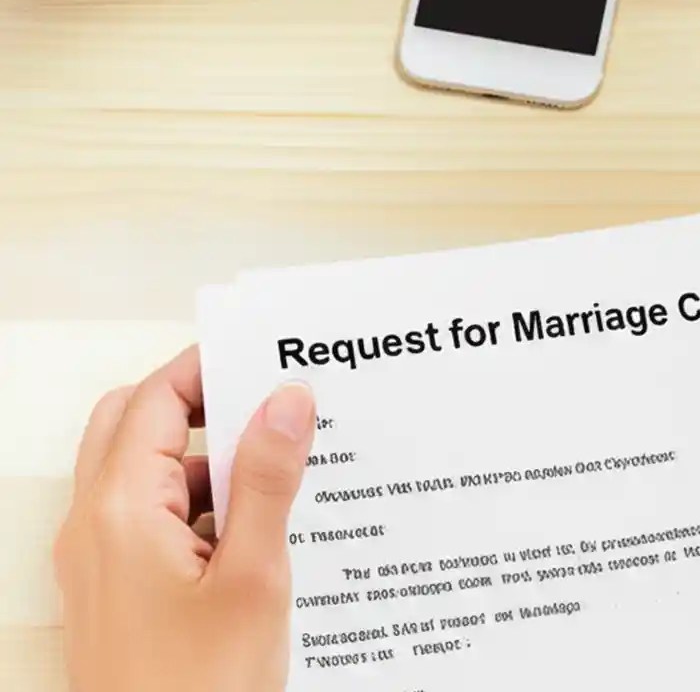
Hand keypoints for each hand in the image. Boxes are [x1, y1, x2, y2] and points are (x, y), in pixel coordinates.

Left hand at [54, 347, 314, 691]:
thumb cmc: (199, 689)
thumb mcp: (253, 577)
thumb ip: (266, 481)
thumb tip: (285, 400)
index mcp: (119, 511)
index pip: (155, 400)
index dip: (210, 370)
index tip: (268, 361)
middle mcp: (94, 527)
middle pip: (134, 427)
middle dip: (201, 408)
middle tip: (270, 410)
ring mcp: (100, 562)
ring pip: (146, 477)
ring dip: (205, 464)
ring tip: (283, 483)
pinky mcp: (117, 592)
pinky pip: (152, 523)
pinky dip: (199, 510)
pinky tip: (259, 538)